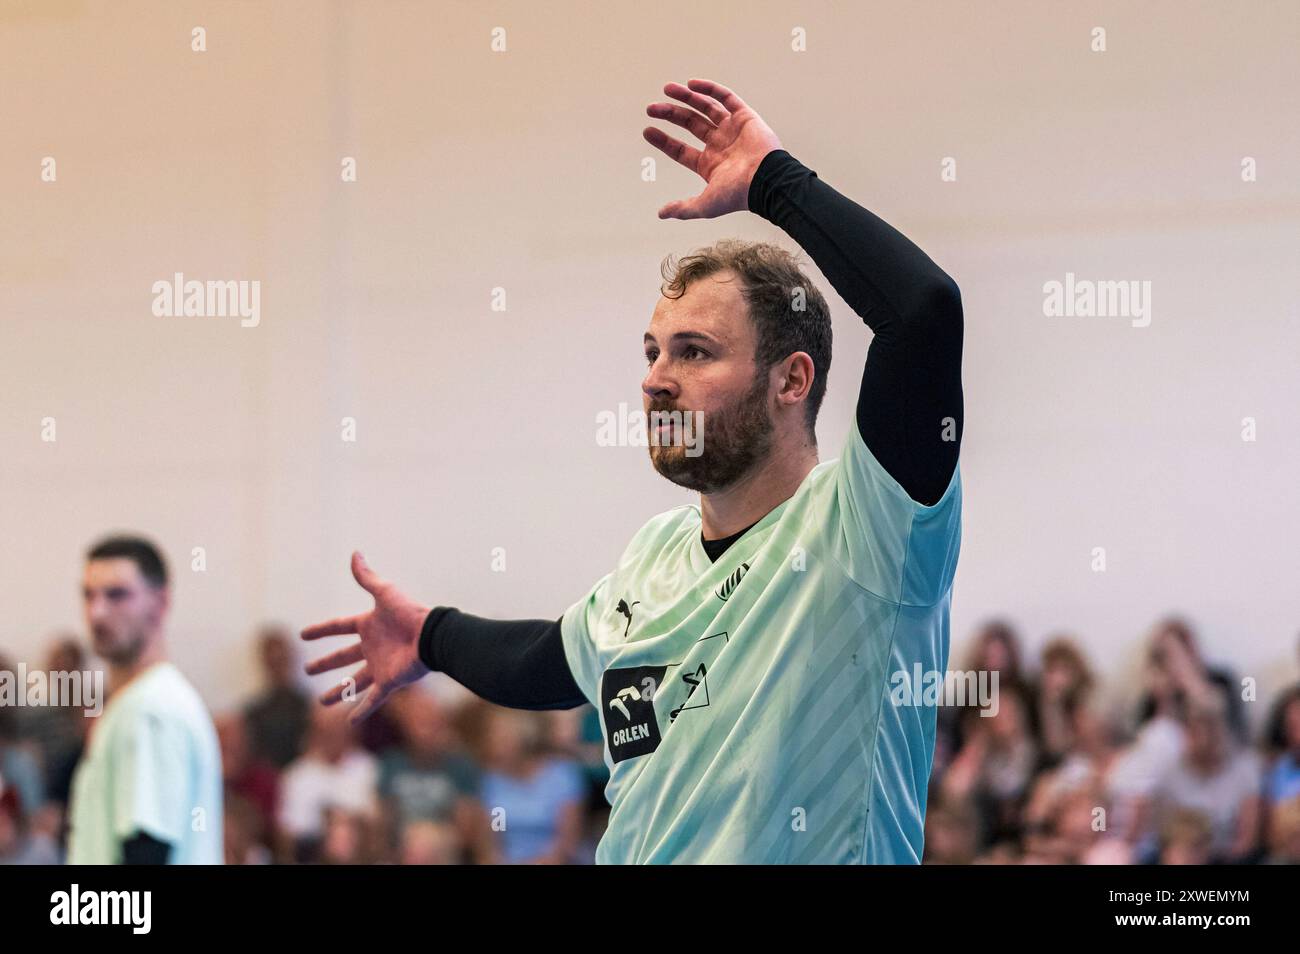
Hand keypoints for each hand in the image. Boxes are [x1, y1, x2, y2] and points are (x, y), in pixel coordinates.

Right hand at [301, 552, 431, 723]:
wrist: (432, 636)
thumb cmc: (409, 613)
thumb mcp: (384, 593)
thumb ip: (367, 577)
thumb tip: (355, 553)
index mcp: (369, 625)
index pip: (339, 627)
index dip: (321, 630)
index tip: (303, 634)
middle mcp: (372, 646)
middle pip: (343, 656)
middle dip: (326, 663)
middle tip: (308, 670)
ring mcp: (379, 665)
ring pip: (353, 681)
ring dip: (337, 692)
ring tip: (321, 703)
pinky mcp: (389, 682)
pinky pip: (373, 699)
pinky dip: (362, 711)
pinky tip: (349, 722)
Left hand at [643, 78, 782, 219]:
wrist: (765, 180)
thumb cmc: (737, 194)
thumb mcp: (705, 205)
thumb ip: (683, 208)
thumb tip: (661, 214)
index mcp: (710, 164)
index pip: (681, 150)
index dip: (663, 141)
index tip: (647, 131)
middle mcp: (720, 145)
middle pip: (690, 125)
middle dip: (670, 115)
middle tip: (651, 108)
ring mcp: (732, 130)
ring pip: (706, 108)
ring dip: (686, 97)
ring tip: (667, 89)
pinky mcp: (745, 117)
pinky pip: (726, 97)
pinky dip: (709, 89)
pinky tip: (691, 83)